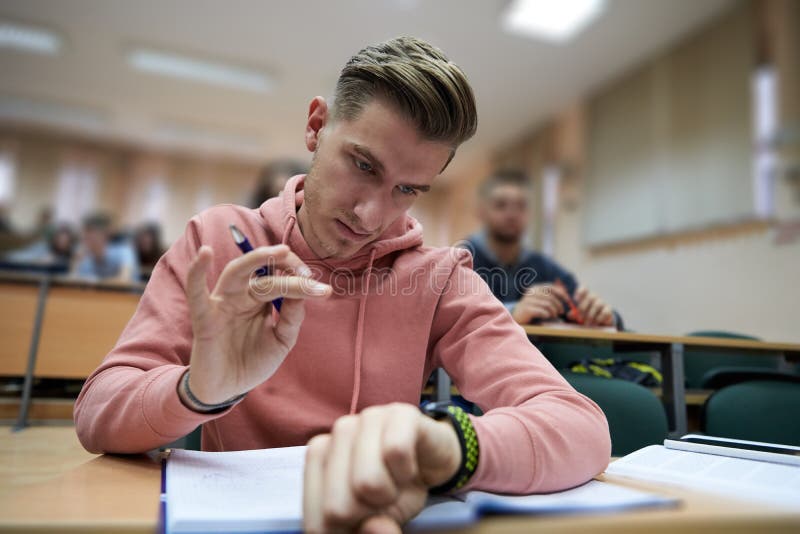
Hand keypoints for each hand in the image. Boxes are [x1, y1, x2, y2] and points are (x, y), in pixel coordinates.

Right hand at [183, 244, 330, 403]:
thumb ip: (292, 317)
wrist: (228, 389)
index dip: (300, 277)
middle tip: (308, 274)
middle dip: (286, 266)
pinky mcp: (204, 317)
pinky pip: (196, 291)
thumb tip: (304, 292)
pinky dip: (196, 271)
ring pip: (237, 272)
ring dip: (257, 259)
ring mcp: (223, 303)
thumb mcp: (282, 340)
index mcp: (261, 298)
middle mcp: (242, 295)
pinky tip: (204, 253)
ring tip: (280, 251)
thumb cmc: (254, 361)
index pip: (280, 275)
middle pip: (263, 271)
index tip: (323, 290)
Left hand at [303, 403, 461, 532]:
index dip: (345, 532)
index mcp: (319, 460)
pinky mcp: (399, 412)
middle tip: (382, 498)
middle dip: (366, 515)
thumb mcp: (377, 520)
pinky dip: (407, 472)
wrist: (433, 457)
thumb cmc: (396, 488)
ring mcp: (367, 418)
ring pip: (366, 482)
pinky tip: (409, 465)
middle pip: (337, 508)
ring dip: (389, 494)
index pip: (316, 522)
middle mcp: (337, 434)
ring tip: (395, 481)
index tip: (362, 519)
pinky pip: (396, 454)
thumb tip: (373, 526)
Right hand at [511, 283, 568, 323]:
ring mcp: (528, 300)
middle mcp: (531, 292)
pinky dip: (547, 314)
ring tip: (554, 316)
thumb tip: (566, 296)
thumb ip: (551, 297)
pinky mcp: (526, 309)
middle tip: (561, 312)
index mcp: (536, 288)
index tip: (568, 300)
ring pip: (548, 305)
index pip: (551, 287)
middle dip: (559, 305)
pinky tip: (547, 316)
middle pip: (551, 297)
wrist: (517, 316)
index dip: (561, 293)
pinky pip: (541, 311)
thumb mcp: (541, 300)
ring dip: (553, 311)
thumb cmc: (532, 309)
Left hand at [573, 286, 614, 326]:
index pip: (584, 289)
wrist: (600, 322)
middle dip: (583, 307)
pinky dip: (599, 318)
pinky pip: (604, 312)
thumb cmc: (586, 316)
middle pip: (590, 297)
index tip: (576, 299)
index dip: (580, 292)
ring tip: (587, 324)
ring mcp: (602, 302)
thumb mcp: (579, 315)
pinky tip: (595, 324)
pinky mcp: (608, 309)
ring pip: (597, 305)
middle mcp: (594, 297)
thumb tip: (570, 314)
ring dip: (591, 315)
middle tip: (579, 317)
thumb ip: (574, 314)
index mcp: (586, 296)